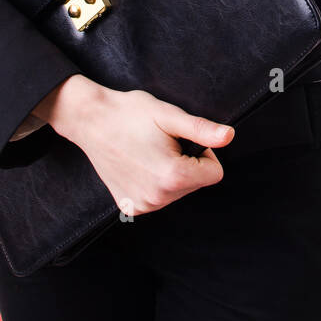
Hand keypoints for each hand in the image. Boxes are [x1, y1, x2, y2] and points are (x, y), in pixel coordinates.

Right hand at [36, 74, 234, 216]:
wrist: (90, 121)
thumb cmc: (129, 114)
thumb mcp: (169, 116)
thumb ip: (201, 130)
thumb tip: (229, 136)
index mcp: (172, 176)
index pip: (214, 173)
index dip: (203, 152)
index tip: (180, 139)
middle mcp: (158, 198)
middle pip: (196, 183)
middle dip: (187, 163)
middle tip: (161, 143)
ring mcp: (143, 205)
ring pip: (179, 191)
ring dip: (171, 173)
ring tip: (148, 152)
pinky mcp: (131, 207)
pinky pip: (160, 197)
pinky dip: (155, 182)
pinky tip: (139, 164)